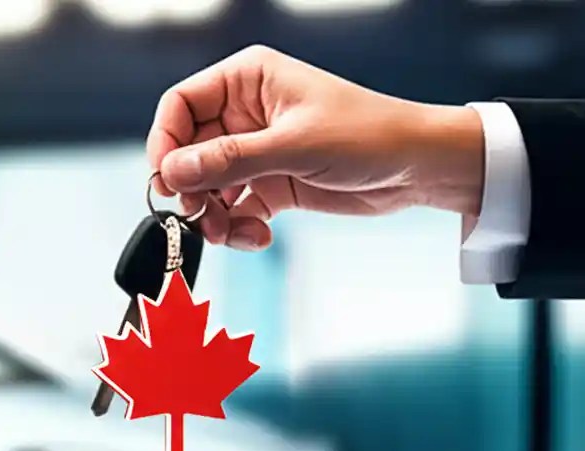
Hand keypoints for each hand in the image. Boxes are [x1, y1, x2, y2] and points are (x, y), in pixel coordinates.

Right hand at [147, 45, 485, 250]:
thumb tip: (173, 172)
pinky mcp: (270, 183)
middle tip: (199, 216)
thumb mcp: (294, 145)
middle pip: (188, 152)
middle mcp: (245, 113)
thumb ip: (229, 160)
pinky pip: (233, 209)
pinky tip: (258, 236)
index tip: (167, 179)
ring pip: (207, 186)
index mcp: (247, 80)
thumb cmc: (369, 134)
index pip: (180, 105)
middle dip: (191, 189)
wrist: (418, 168)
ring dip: (212, 215)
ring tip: (230, 233)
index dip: (166, 141)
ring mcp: (256, 150)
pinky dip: (237, 227)